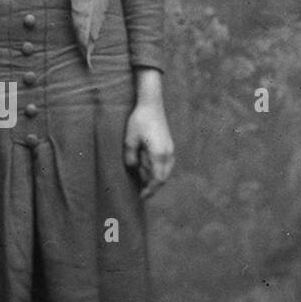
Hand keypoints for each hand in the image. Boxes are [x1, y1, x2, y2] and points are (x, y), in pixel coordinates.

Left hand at [123, 81, 174, 199]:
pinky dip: (159, 171)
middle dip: (153, 187)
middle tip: (142, 193)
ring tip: (145, 183)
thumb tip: (133, 169)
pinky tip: (150, 170)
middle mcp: (168, 154)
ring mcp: (170, 149)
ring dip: (157, 179)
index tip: (141, 197)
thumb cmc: (139, 120)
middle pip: (163, 178)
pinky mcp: (169, 144)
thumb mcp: (130, 140)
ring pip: (166, 171)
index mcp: (158, 154)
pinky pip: (166, 164)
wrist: (152, 104)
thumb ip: (131, 158)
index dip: (149, 190)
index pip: (156, 180)